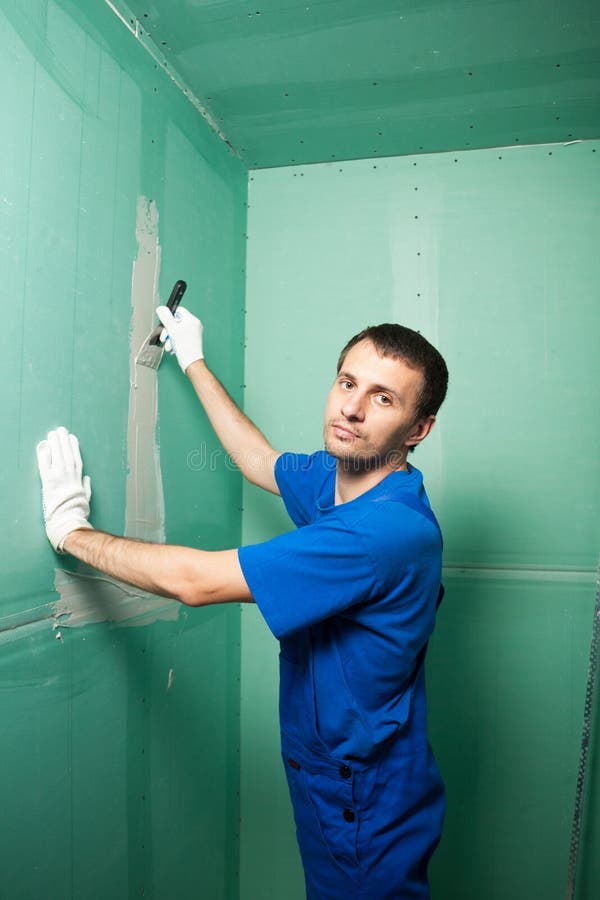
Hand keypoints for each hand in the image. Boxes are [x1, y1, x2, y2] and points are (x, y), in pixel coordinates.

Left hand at [36, 427, 92, 552]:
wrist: (67, 517)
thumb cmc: (78, 509)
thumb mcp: (86, 497)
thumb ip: (86, 486)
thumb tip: (87, 478)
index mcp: (78, 477)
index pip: (76, 457)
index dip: (74, 447)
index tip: (72, 438)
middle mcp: (69, 473)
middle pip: (66, 452)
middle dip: (64, 440)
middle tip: (61, 430)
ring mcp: (58, 475)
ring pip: (57, 454)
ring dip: (55, 443)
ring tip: (53, 433)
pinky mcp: (47, 480)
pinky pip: (45, 463)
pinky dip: (45, 453)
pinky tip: (44, 445)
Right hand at [156, 305, 203, 372]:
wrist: (191, 362)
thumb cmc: (186, 348)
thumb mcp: (172, 329)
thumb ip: (166, 318)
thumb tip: (161, 308)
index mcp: (192, 320)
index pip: (178, 311)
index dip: (170, 318)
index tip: (167, 325)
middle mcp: (194, 325)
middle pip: (175, 322)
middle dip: (168, 332)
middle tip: (166, 338)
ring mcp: (193, 333)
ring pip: (176, 331)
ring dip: (170, 339)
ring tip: (170, 346)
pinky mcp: (191, 340)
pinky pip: (179, 337)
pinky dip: (175, 342)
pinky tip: (174, 348)